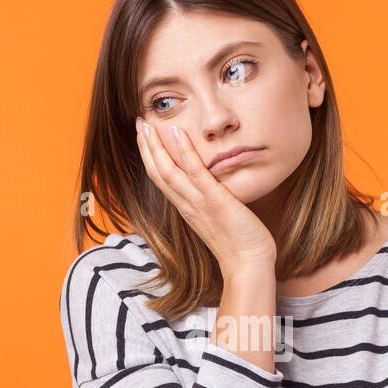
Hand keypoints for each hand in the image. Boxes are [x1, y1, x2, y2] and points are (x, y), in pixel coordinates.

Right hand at [134, 117, 275, 277]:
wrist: (249, 264)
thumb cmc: (240, 245)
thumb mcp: (219, 219)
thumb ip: (211, 204)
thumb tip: (213, 190)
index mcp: (187, 209)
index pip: (161, 180)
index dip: (150, 158)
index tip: (144, 138)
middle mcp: (187, 205)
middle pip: (157, 173)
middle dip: (145, 147)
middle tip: (138, 124)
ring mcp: (198, 203)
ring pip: (167, 171)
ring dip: (154, 146)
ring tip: (145, 124)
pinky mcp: (214, 200)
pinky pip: (195, 173)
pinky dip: (185, 152)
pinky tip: (178, 132)